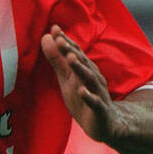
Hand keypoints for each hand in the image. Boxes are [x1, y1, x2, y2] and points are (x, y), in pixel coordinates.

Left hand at [41, 24, 130, 146]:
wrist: (106, 124)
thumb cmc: (84, 98)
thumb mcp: (67, 79)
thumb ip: (57, 60)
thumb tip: (46, 37)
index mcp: (84, 70)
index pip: (75, 52)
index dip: (65, 42)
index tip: (54, 29)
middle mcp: (93, 78)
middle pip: (82, 62)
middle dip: (71, 51)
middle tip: (59, 39)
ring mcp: (98, 93)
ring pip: (90, 79)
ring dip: (81, 68)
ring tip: (70, 58)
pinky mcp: (100, 110)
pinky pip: (95, 103)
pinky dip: (89, 96)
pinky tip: (82, 91)